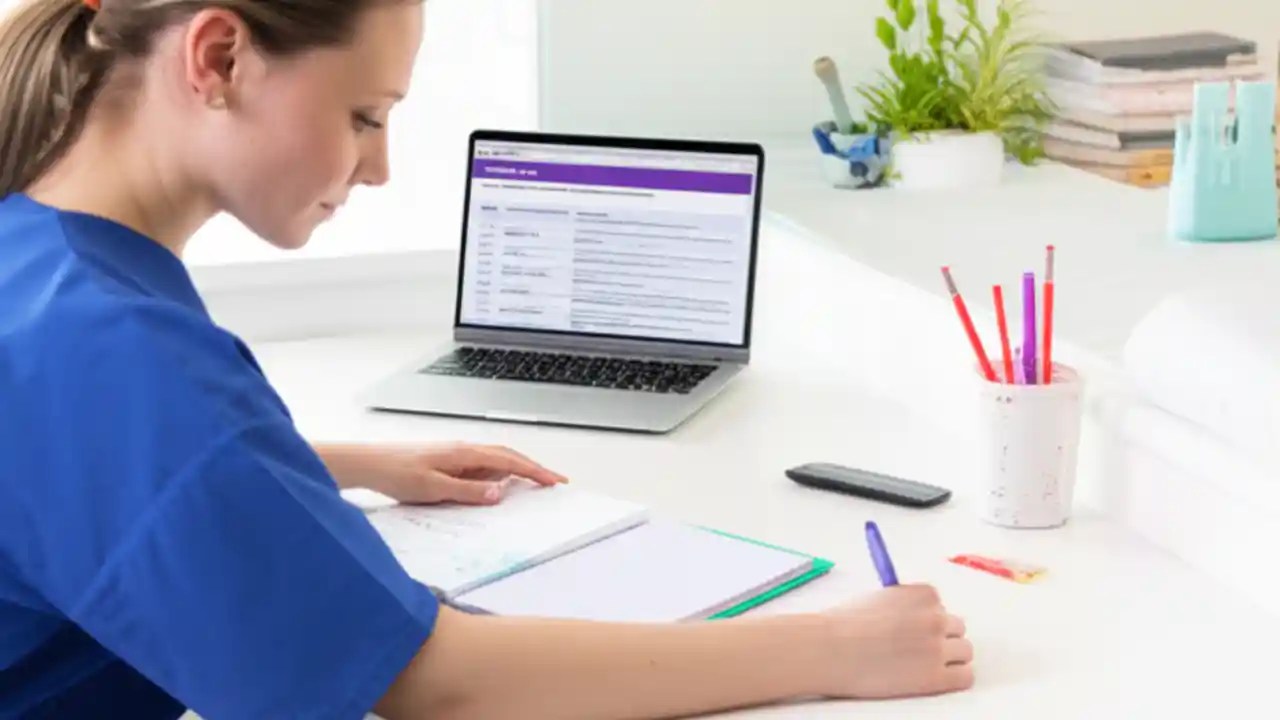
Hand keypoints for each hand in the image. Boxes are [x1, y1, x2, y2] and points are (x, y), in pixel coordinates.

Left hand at [322, 443, 567, 504]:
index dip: (534, 471)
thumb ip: (468, 492)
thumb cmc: (396, 472)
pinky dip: (495, 475)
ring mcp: (455, 454)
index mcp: (465, 453)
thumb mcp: (434, 488)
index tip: (554, 481)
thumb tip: (499, 493)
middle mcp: (464, 450)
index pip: (509, 461)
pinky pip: (479, 467)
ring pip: (494, 461)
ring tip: (532, 485)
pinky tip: (494, 487)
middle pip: (507, 457)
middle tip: (552, 482)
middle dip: (532, 469)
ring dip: (515, 471)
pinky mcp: (446, 461)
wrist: (368, 463)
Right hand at [822, 584, 974, 698]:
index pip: (940, 606)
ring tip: (922, 664)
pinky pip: (965, 676)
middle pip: (956, 627)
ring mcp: (938, 648)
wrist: (830, 650)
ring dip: (948, 657)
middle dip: (939, 638)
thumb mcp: (877, 599)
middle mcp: (935, 617)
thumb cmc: (843, 625)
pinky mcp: (936, 677)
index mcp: (922, 594)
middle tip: (916, 649)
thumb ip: (903, 605)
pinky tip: (934, 678)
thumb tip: (917, 617)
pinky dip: (954, 678)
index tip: (911, 629)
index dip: (925, 619)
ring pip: (964, 651)